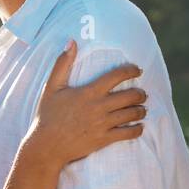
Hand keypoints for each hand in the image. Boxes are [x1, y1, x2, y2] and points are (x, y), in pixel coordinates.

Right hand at [24, 41, 145, 166]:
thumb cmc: (47, 116)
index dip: (131, 70)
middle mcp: (99, 107)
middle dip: (140, 93)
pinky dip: (137, 129)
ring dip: (141, 110)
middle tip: (142, 93)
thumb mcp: (51, 87)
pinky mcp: (104, 139)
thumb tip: (71, 42)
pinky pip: (128, 133)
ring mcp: (103, 123)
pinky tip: (138, 127)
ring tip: (142, 109)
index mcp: (89, 92)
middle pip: (130, 95)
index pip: (117, 76)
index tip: (138, 70)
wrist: (46, 145)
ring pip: (132, 114)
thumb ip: (62, 64)